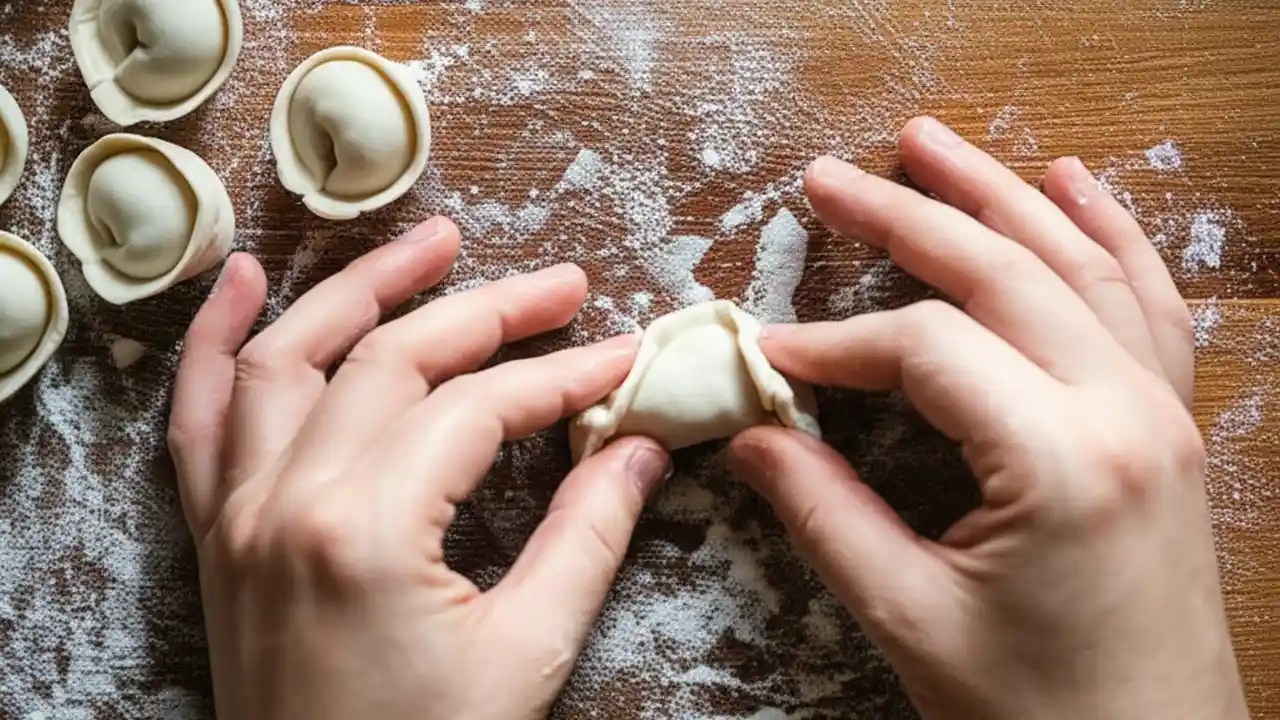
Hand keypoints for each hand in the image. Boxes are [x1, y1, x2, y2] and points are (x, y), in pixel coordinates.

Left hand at [167, 218, 670, 719]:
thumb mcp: (526, 655)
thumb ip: (586, 538)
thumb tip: (638, 450)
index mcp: (365, 532)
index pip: (478, 408)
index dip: (562, 375)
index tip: (622, 358)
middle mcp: (285, 502)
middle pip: (394, 359)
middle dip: (488, 311)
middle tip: (561, 285)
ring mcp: (237, 513)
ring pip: (291, 357)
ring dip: (362, 286)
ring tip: (433, 242)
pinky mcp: (217, 534)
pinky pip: (200, 414)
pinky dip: (219, 339)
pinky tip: (244, 279)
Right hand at [730, 118, 1247, 718]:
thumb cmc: (1040, 714)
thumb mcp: (912, 620)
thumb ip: (824, 514)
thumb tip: (753, 436)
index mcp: (1062, 462)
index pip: (927, 349)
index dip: (832, 343)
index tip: (767, 356)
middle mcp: (1125, 415)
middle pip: (1004, 273)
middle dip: (908, 217)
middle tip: (828, 179)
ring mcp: (1161, 415)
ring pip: (1078, 266)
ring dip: (1001, 195)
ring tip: (931, 145)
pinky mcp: (1170, 429)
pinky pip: (1145, 305)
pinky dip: (1108, 234)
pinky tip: (1072, 186)